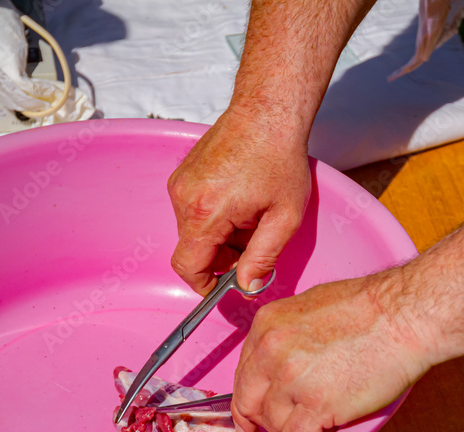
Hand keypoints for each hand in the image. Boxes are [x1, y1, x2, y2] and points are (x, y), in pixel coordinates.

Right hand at [168, 109, 311, 294]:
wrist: (266, 112)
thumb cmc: (279, 158)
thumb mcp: (284, 218)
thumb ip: (263, 257)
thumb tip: (247, 286)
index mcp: (205, 212)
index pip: (188, 266)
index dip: (204, 284)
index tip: (223, 286)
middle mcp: (183, 198)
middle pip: (192, 249)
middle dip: (221, 256)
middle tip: (255, 241)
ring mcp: (179, 183)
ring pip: (192, 230)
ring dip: (219, 235)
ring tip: (251, 215)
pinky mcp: (182, 174)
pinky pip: (191, 210)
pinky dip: (213, 216)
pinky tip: (240, 201)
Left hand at [231, 270, 434, 431]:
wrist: (404, 316)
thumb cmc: (370, 309)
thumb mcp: (309, 308)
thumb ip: (285, 336)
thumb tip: (278, 364)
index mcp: (267, 325)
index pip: (242, 375)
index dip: (250, 399)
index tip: (252, 415)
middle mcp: (271, 352)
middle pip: (249, 403)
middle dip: (265, 418)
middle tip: (287, 422)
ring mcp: (292, 380)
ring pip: (274, 425)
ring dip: (294, 426)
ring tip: (322, 412)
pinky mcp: (316, 405)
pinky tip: (327, 423)